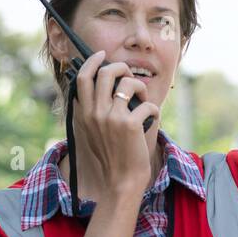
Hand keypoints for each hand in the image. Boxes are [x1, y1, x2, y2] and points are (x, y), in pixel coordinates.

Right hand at [71, 50, 160, 195]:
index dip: (93, 62)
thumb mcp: (91, 133)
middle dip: (121, 67)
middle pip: (105, 73)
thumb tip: (100, 86)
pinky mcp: (131, 125)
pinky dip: (154, 110)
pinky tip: (152, 119)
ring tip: (143, 99)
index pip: (83, 78)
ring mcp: (113, 118)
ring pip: (129, 83)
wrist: (120, 181)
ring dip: (140, 87)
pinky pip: (147, 104)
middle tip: (129, 74)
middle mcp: (95, 113)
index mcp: (84, 113)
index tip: (101, 55)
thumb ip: (91, 111)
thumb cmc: (111, 157)